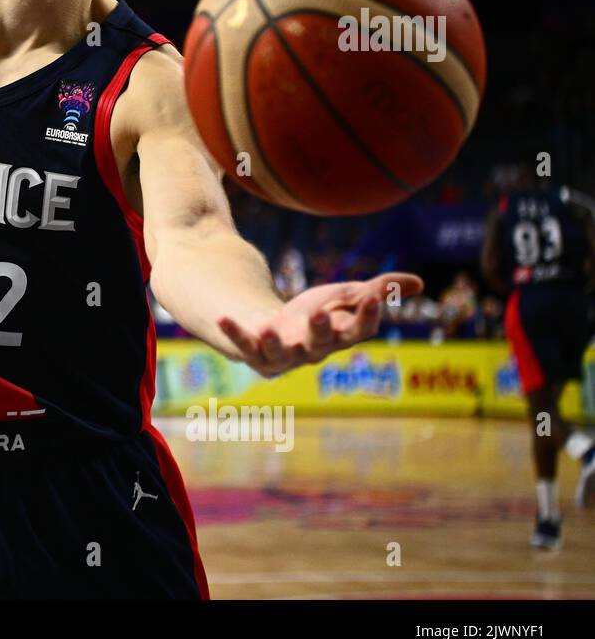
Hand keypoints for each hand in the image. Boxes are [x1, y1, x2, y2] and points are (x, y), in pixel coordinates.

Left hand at [216, 272, 422, 377]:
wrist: (273, 330)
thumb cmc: (315, 314)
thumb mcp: (345, 296)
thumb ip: (378, 291)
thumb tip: (418, 283)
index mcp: (339, 338)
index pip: (359, 331)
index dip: (367, 316)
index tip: (373, 298)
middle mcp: (313, 351)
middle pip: (321, 344)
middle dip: (321, 330)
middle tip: (320, 315)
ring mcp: (283, 356)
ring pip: (281, 351)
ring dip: (276, 341)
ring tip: (270, 327)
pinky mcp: (255, 354)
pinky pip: (243, 345)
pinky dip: (234, 333)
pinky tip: (220, 319)